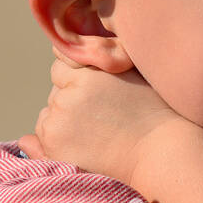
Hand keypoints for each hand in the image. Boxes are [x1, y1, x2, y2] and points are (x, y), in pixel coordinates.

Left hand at [18, 47, 184, 184]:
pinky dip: (57, 136)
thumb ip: (98, 57)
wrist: (158, 153)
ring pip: (49, 110)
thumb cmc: (152, 112)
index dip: (79, 76)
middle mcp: (68, 96)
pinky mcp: (53, 144)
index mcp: (87, 74)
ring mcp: (58, 121)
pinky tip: (85, 142)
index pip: (62, 63)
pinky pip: (44, 132)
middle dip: (71, 96)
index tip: (98, 91)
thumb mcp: (130, 72)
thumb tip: (55, 49)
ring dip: (63, 117)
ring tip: (95, 130)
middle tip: (102, 113)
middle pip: (56, 88)